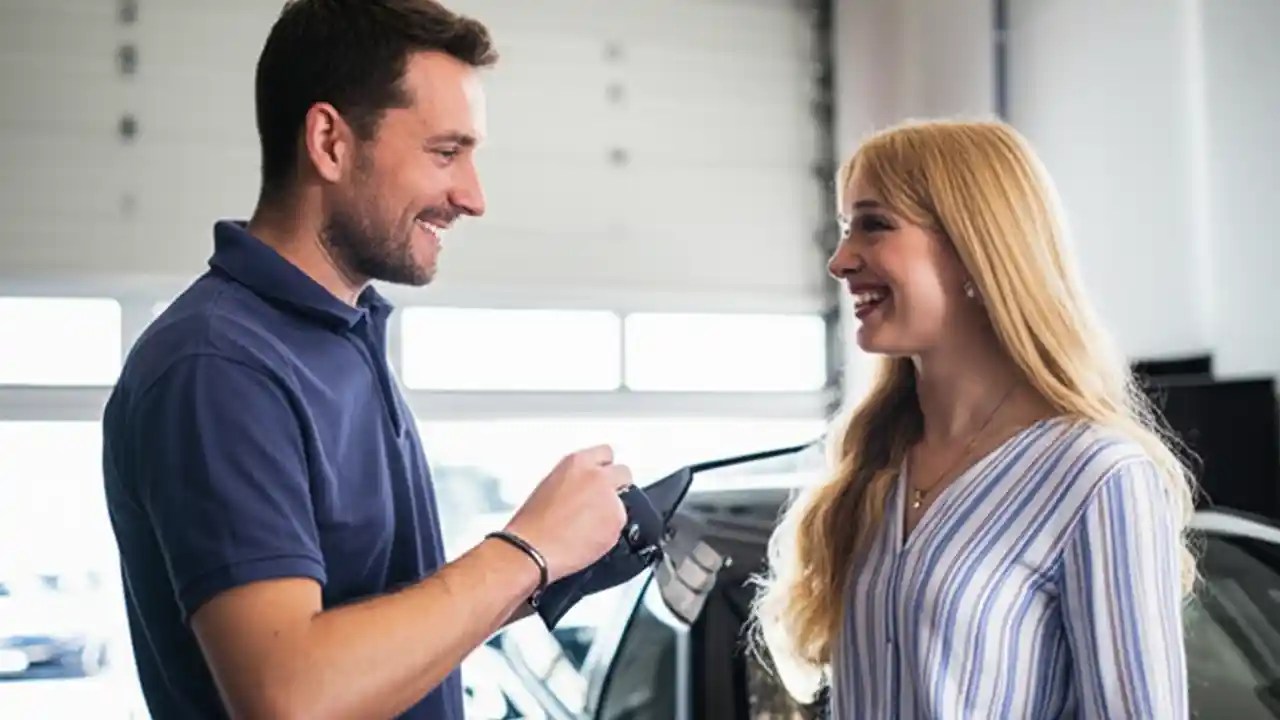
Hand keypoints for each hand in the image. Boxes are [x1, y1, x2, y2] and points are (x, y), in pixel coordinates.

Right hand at [502, 445, 630, 582]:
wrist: (533, 548)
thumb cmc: (533, 523)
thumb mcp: (552, 486)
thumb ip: (576, 480)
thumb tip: (585, 488)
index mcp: (578, 463)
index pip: (605, 453)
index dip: (605, 468)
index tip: (604, 475)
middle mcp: (597, 476)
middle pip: (623, 473)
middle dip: (616, 487)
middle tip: (602, 503)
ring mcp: (610, 498)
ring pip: (623, 503)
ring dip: (612, 512)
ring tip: (589, 528)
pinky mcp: (617, 521)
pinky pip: (620, 525)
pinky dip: (610, 532)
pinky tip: (590, 539)